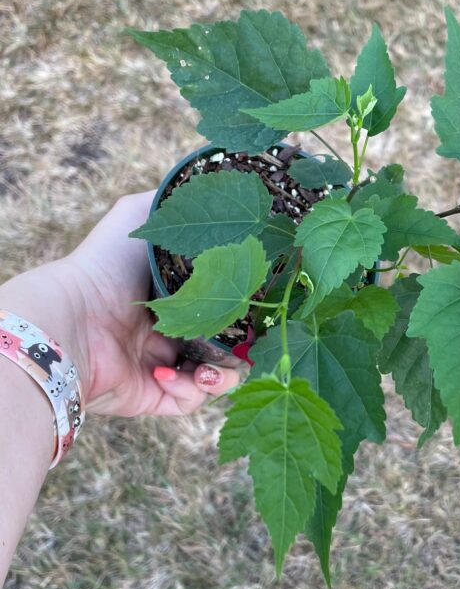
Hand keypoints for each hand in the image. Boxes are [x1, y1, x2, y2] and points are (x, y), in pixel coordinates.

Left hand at [2, 193, 241, 416]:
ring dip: (224, 371)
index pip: (227, 300)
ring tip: (207, 363)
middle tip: (246, 337)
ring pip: (220, 375)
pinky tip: (167, 369)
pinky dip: (191, 388)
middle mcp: (174, 329)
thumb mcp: (140, 214)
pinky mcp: (157, 395)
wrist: (72, 320)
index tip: (258, 299)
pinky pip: (193, 400)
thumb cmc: (104, 264)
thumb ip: (172, 199)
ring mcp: (166, 364)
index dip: (246, 303)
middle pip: (231, 340)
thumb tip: (212, 188)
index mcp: (176, 293)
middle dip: (243, 342)